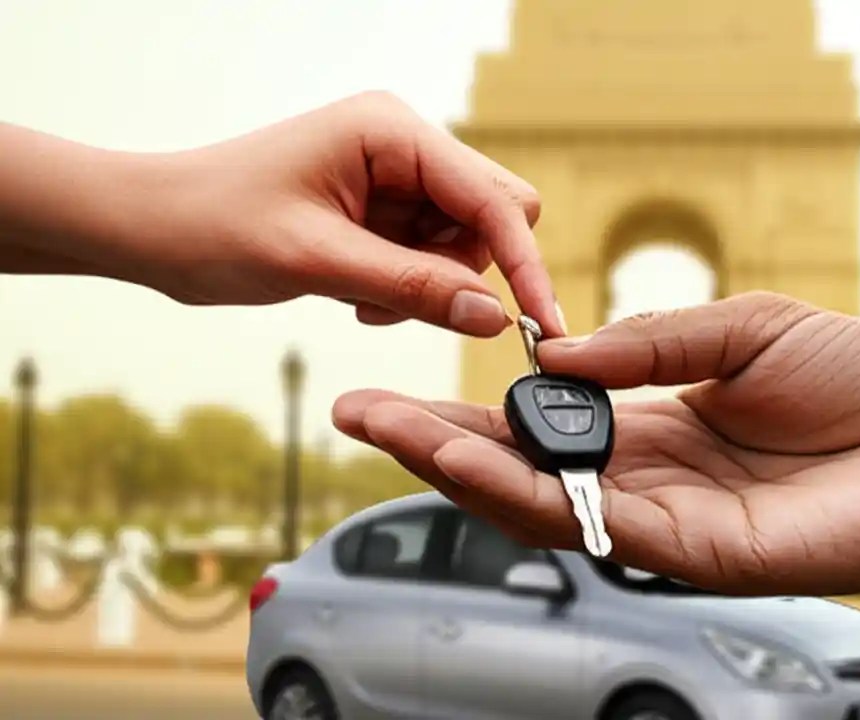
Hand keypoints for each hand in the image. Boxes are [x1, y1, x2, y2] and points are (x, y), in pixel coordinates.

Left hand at [15, 91, 561, 336]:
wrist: (149, 227)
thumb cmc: (213, 224)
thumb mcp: (317, 263)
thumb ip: (413, 288)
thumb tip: (495, 318)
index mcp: (391, 131)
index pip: (491, 200)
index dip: (523, 264)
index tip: (542, 325)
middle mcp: (404, 145)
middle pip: (492, 217)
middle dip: (466, 272)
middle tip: (412, 305)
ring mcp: (397, 176)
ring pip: (466, 245)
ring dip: (432, 287)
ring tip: (366, 301)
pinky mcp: (385, 209)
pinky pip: (433, 258)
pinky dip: (412, 289)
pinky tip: (360, 296)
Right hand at [333, 292, 859, 595]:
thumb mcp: (748, 327)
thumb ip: (650, 342)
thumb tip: (556, 355)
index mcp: (668, 427)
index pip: (551, 423)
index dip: (476, 406)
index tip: (407, 377)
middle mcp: (660, 483)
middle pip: (528, 472)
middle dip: (437, 444)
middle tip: (358, 410)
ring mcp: (677, 527)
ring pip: (547, 508)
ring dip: (464, 470)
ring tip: (392, 430)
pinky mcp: (707, 557)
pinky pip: (602, 526)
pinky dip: (535, 496)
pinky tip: (480, 461)